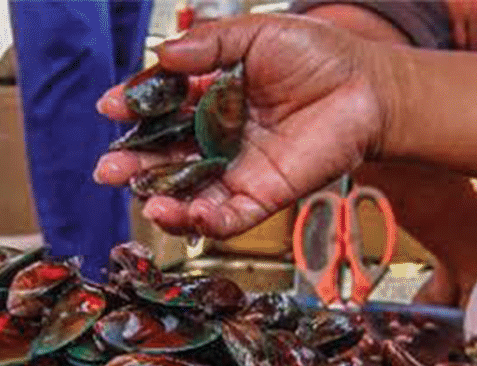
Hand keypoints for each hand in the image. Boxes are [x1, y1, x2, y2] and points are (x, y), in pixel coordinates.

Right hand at [94, 15, 397, 239]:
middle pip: (163, 157)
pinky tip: (187, 214)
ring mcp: (236, 169)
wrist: (367, 87)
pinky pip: (228, 215)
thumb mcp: (257, 35)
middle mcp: (215, 136)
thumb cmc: (318, 55)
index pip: (160, 107)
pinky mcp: (263, 195)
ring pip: (188, 193)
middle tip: (109, 170)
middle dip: (133, 165)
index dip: (135, 109)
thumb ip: (210, 43)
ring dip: (161, 201)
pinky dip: (204, 220)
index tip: (112, 108)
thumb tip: (164, 54)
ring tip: (146, 200)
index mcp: (207, 96)